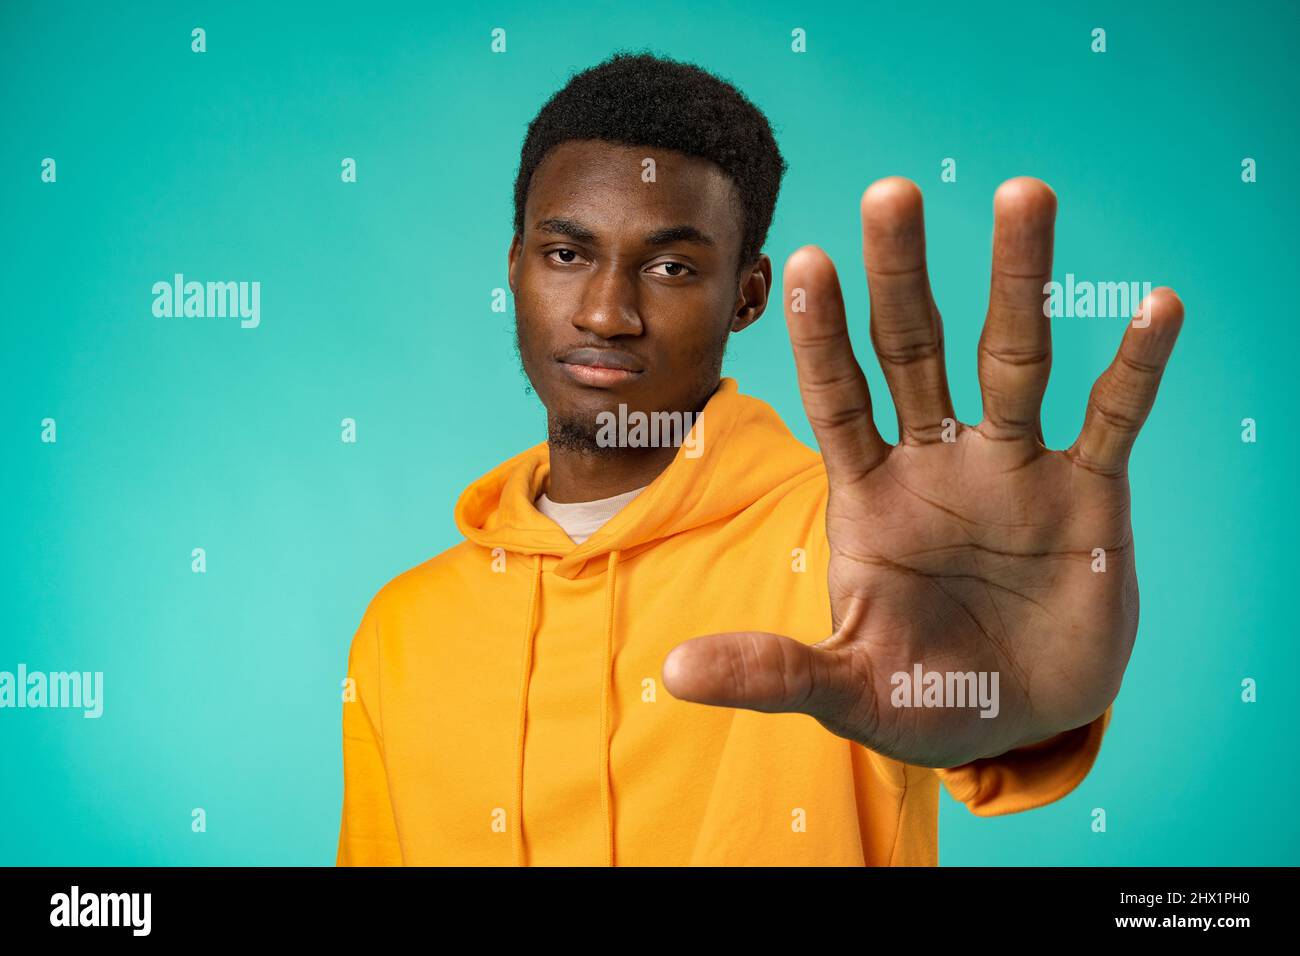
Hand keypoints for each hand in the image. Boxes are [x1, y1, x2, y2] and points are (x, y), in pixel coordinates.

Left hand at [662, 177, 1183, 767]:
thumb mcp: (845, 687)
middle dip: (901, 275)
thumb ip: (773, 671)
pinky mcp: (1087, 496)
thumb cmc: (921, 694)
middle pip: (914, 350)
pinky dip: (1135, 368)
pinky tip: (1156, 307)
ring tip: (1024, 192)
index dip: (820, 334)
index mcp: (869, 494)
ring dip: (1019, 279)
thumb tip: (676, 674)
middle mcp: (937, 462)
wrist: (1017, 721)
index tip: (804, 261)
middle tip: (890, 191)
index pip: (836, 397)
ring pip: (1013, 357)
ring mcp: (1012, 471)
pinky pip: (1112, 419)